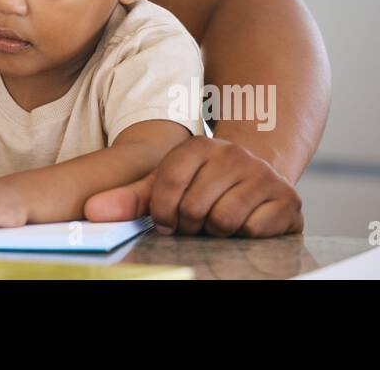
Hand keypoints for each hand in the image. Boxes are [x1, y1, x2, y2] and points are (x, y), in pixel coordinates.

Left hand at [83, 137, 303, 236]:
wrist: (258, 181)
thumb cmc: (203, 186)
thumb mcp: (165, 186)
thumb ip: (129, 198)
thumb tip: (91, 212)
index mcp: (198, 146)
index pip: (166, 186)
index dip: (162, 213)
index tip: (167, 219)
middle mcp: (232, 153)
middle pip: (194, 207)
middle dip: (190, 225)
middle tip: (197, 222)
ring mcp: (262, 174)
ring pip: (224, 221)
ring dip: (217, 232)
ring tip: (219, 222)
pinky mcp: (288, 199)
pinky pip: (255, 229)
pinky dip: (246, 234)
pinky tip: (246, 223)